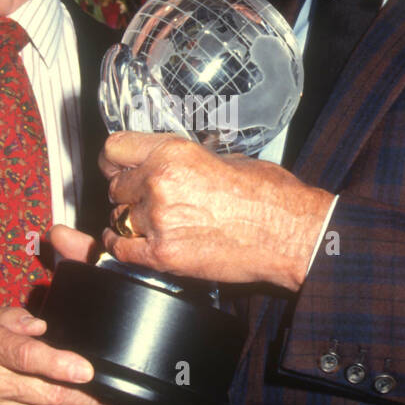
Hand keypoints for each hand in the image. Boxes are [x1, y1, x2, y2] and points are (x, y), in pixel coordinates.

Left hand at [99, 133, 333, 290]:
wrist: (290, 233)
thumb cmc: (269, 196)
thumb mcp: (225, 158)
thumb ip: (185, 160)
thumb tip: (166, 162)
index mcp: (174, 153)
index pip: (115, 149)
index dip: (114, 160)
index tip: (116, 166)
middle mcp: (160, 182)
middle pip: (115, 186)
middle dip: (128, 192)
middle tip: (145, 198)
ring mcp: (158, 220)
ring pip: (120, 217)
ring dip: (132, 220)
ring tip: (154, 222)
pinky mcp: (163, 254)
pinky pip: (121, 248)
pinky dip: (121, 245)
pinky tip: (128, 241)